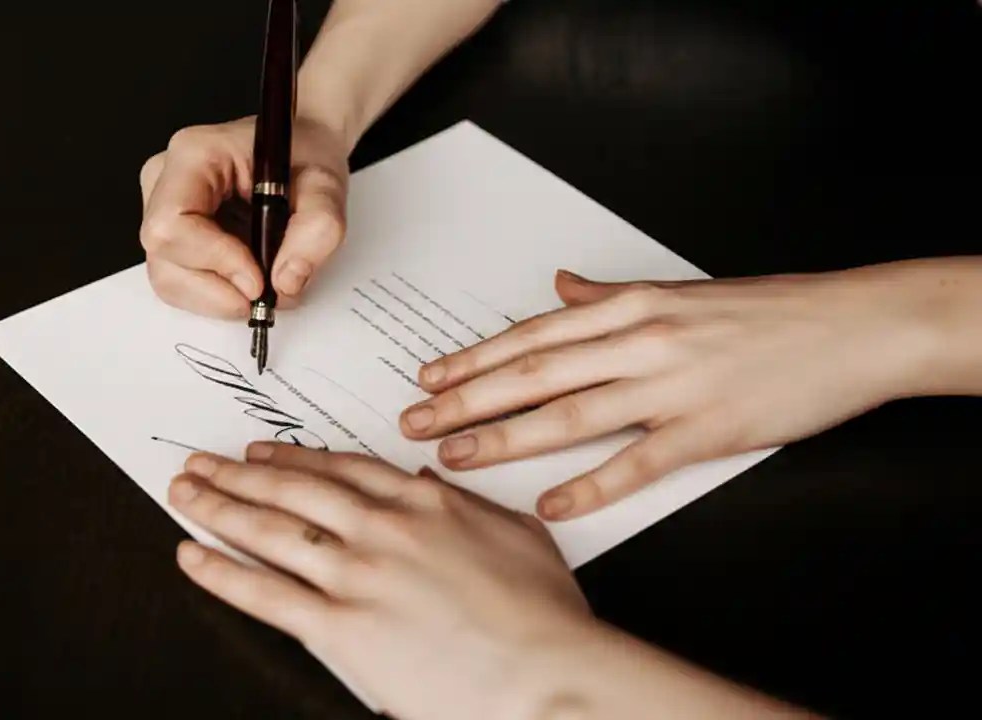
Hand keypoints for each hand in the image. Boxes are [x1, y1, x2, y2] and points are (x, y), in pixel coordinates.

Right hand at [139, 116, 349, 317]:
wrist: (302, 150)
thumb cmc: (303, 154)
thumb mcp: (327, 185)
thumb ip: (316, 230)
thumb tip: (286, 281)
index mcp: (194, 155)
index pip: (174, 224)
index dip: (214, 261)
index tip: (257, 280)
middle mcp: (166, 180)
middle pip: (163, 259)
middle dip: (218, 291)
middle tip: (265, 293)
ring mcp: (162, 209)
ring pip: (166, 278)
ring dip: (218, 297)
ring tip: (261, 284)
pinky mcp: (172, 235)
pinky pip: (179, 281)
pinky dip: (216, 293)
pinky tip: (246, 276)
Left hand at [166, 444, 592, 719]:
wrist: (549, 675)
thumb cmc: (545, 616)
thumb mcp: (517, 535)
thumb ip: (466, 504)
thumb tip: (429, 481)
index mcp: (425, 502)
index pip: (341, 470)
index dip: (291, 458)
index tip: (261, 453)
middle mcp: (381, 529)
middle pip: (292, 490)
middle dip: (238, 474)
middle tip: (202, 462)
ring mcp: (356, 576)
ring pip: (269, 530)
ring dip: (218, 508)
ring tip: (184, 493)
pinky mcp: (339, 628)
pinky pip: (264, 594)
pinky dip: (221, 572)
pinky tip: (192, 556)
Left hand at [399, 259, 974, 520]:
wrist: (849, 326)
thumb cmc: (764, 312)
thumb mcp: (677, 292)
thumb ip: (609, 297)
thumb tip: (559, 289)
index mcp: (628, 307)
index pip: (531, 336)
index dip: (474, 359)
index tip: (428, 376)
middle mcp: (638, 341)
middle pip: (531, 374)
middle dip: (465, 400)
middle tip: (412, 422)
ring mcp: (670, 386)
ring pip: (567, 413)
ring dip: (503, 438)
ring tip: (452, 458)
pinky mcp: (706, 428)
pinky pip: (635, 461)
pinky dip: (589, 483)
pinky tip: (549, 504)